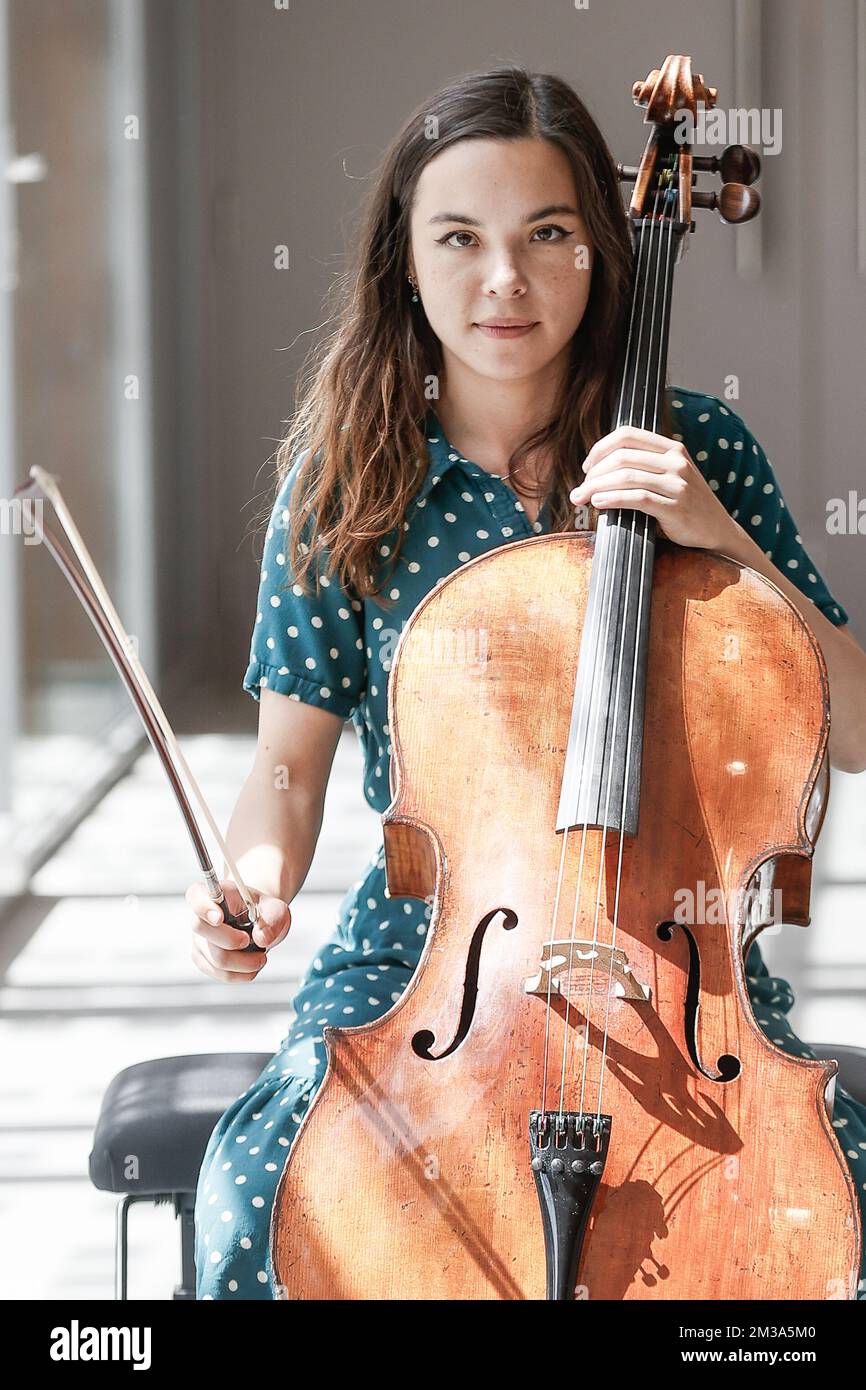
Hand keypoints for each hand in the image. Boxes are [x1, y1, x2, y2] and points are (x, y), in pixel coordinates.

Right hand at [187, 877, 291, 982]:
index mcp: (217, 894)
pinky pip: (221, 974)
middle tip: (250, 940)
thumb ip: (272, 920)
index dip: (203, 907)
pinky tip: (252, 964)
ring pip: (216, 958)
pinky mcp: (204, 960)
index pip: (196, 895)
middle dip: (230, 940)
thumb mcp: (277, 910)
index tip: (219, 918)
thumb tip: (261, 939)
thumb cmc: (264, 913)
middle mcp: (201, 916)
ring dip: (245, 962)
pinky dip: (242, 973)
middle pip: (201, 930)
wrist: (261, 925)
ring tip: (261, 956)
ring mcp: (199, 940)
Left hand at [569, 424, 738, 550]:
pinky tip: (598, 503)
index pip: (627, 434)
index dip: (600, 448)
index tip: (586, 467)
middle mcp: (676, 462)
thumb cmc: (686, 504)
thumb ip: (644, 467)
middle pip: (621, 457)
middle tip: (580, 489)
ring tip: (581, 498)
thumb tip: (599, 469)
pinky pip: (637, 499)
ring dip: (596, 487)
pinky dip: (612, 499)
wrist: (717, 530)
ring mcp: (677, 484)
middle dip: (593, 473)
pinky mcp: (676, 508)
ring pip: (626, 477)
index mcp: (672, 448)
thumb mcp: (670, 476)